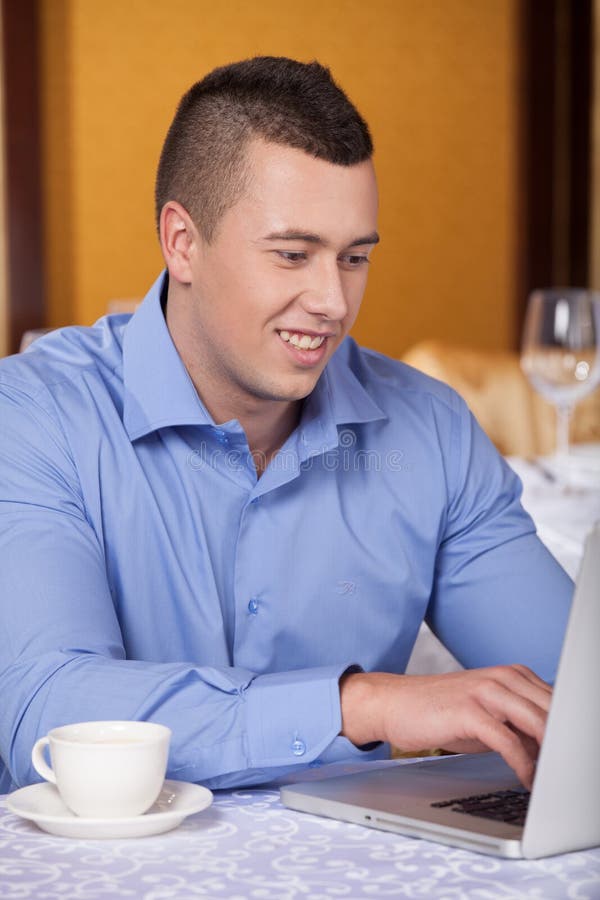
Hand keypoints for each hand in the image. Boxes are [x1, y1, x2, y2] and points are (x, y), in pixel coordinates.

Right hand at [339, 665, 552, 788]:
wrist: (394, 703)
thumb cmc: (441, 711)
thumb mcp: (489, 714)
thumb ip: (521, 725)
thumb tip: (555, 750)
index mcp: (513, 674)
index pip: (559, 701)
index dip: (571, 730)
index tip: (574, 754)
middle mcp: (503, 677)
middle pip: (554, 711)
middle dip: (565, 743)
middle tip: (568, 772)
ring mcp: (485, 691)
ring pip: (538, 723)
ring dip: (551, 756)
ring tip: (554, 780)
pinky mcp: (469, 711)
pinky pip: (508, 741)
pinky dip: (524, 765)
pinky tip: (526, 779)